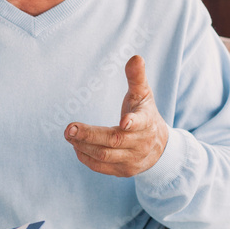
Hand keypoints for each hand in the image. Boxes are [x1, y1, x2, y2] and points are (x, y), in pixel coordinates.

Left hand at [64, 55, 167, 176]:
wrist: (161, 148)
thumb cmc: (146, 115)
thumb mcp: (144, 95)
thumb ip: (137, 77)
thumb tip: (135, 57)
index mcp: (148, 122)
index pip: (141, 123)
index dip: (132, 122)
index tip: (123, 121)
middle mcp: (141, 144)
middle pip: (114, 141)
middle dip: (89, 135)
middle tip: (69, 128)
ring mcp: (132, 160)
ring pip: (104, 156)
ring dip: (83, 145)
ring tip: (68, 134)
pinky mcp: (123, 171)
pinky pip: (101, 167)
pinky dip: (85, 157)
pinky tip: (76, 145)